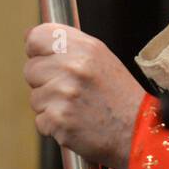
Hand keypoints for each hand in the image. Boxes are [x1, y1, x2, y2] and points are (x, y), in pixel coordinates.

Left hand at [23, 23, 146, 168]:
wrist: (137, 131)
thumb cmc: (118, 95)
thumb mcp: (100, 57)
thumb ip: (68, 45)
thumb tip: (30, 37)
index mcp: (84, 48)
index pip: (36, 38)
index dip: (36, 50)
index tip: (43, 59)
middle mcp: (73, 67)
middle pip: (30, 69)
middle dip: (44, 82)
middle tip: (70, 91)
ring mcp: (64, 94)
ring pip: (34, 97)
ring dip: (49, 106)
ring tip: (76, 108)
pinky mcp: (59, 120)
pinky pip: (40, 121)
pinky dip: (54, 125)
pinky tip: (75, 122)